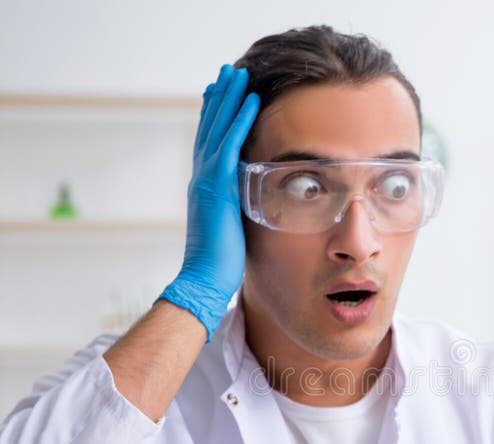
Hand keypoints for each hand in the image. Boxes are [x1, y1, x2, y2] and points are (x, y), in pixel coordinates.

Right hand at [157, 64, 259, 341]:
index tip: (223, 95)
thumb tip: (246, 212)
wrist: (204, 280)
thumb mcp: (231, 231)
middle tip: (228, 72)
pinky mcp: (218, 187)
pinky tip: (249, 100)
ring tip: (237, 73)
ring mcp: (207, 181)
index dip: (216, 119)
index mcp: (206, 189)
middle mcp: (202, 179)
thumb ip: (235, 214)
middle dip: (219, 99)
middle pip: (210, 129)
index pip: (210, 145)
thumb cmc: (220, 265)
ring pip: (218, 130)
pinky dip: (239, 121)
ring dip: (228, 99)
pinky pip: (230, 146)